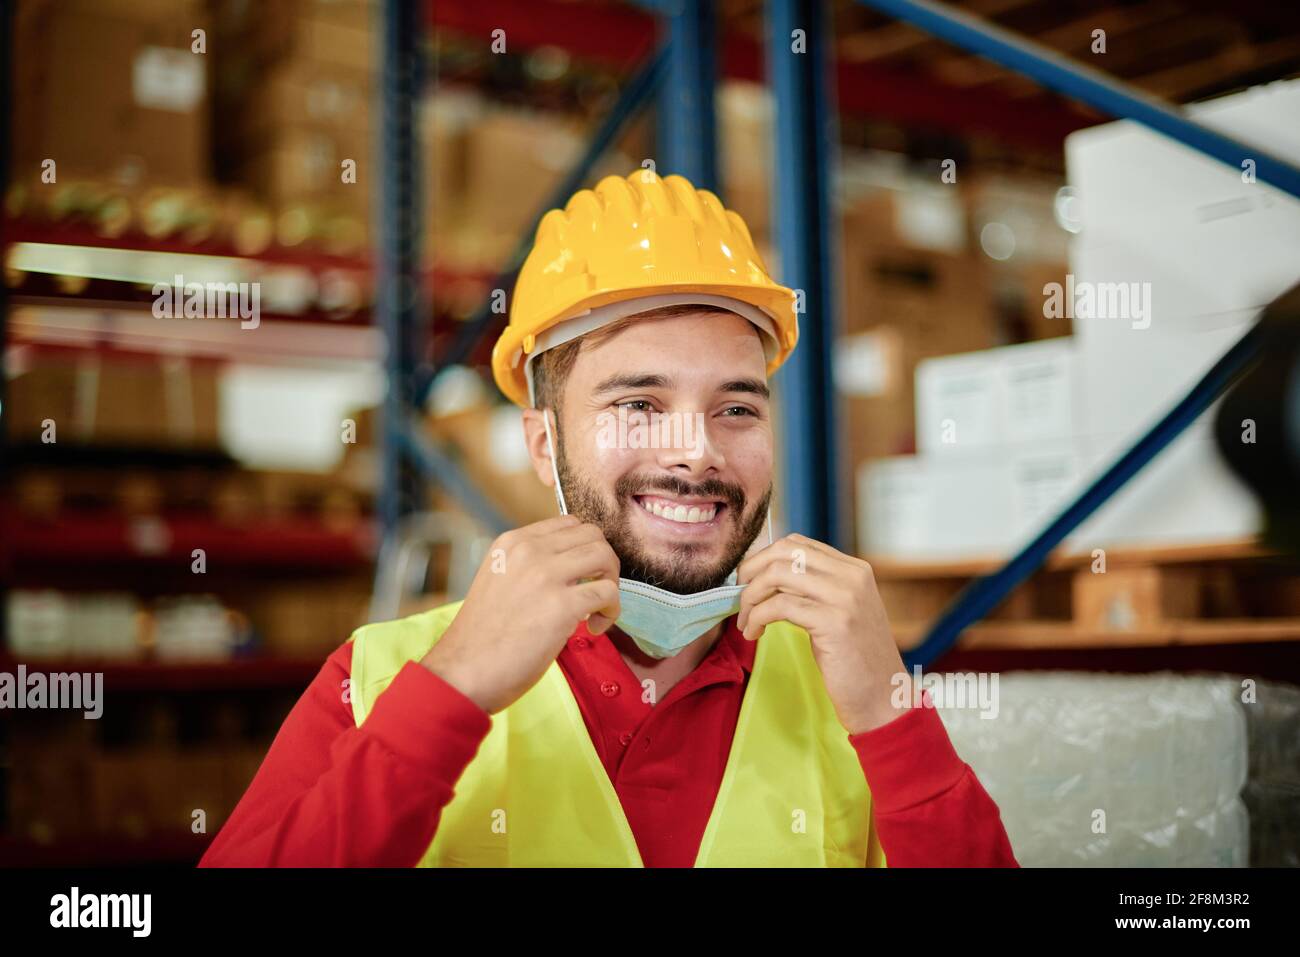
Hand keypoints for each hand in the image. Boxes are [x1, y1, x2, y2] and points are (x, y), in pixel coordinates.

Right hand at [421, 515, 620, 713]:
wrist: (463, 673)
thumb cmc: (482, 638)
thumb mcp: (499, 580)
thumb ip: (529, 566)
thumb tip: (573, 569)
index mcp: (512, 543)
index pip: (569, 524)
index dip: (584, 548)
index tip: (582, 574)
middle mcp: (529, 551)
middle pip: (593, 535)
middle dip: (604, 563)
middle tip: (596, 592)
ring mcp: (546, 575)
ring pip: (605, 556)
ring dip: (611, 583)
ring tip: (596, 610)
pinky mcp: (562, 605)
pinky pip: (608, 592)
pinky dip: (611, 611)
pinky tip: (594, 628)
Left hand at [736, 534, 910, 733]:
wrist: (883, 698)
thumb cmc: (854, 660)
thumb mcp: (840, 612)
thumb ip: (815, 588)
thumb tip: (765, 575)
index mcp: (854, 569)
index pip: (797, 543)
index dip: (763, 558)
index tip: (748, 581)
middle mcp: (852, 576)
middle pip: (784, 552)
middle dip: (752, 572)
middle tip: (740, 597)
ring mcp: (845, 597)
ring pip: (777, 575)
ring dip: (751, 597)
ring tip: (746, 621)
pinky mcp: (834, 622)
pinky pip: (779, 605)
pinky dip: (757, 617)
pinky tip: (754, 633)